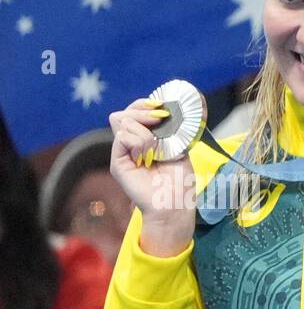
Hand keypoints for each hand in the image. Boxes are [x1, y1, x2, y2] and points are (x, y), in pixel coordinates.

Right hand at [107, 97, 195, 256]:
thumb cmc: (179, 181)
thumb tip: (164, 111)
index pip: (134, 111)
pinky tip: (149, 153)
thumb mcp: (179, 149)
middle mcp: (131, 144)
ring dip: (143, 129)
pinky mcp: (118, 163)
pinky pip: (121, 137)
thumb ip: (170, 130)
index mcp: (144, 138)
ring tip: (156, 146)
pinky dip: (138, 141)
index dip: (145, 104)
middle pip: (123, 113)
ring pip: (120, 121)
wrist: (175, 204)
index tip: (162, 106)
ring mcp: (123, 153)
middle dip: (142, 110)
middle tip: (160, 118)